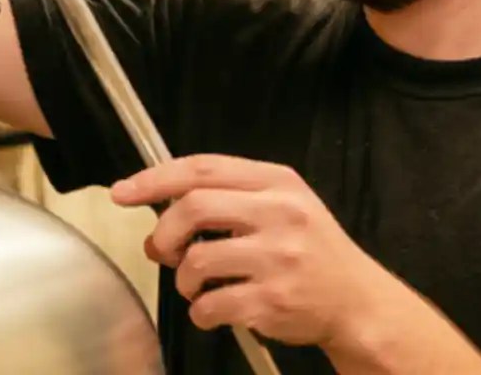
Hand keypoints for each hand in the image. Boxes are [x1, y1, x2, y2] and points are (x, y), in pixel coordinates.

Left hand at [109, 154, 395, 347]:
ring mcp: (278, 258)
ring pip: (197, 261)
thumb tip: (158, 218)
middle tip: (160, 251)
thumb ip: (228, 199)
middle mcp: (280, 214)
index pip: (204, 168)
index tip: (123, 192)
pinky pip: (210, 305)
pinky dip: (201, 312)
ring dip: (183, 278)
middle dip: (164, 233)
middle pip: (194, 207)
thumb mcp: (283, 206)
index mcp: (278, 183)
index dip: (155, 179)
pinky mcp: (273, 300)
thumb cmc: (311, 251)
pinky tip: (215, 309)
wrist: (357, 301)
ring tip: (196, 286)